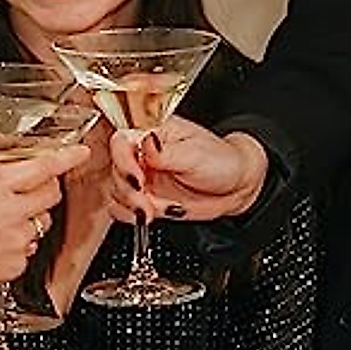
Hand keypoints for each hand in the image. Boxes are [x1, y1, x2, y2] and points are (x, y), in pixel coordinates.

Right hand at [0, 137, 88, 296]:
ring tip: (6, 217)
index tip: (80, 152)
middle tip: (31, 185)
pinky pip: (28, 249)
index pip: (44, 167)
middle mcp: (12, 212)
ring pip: (42, 222)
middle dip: (46, 186)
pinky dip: (19, 243)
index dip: (67, 157)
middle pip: (51, 194)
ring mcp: (17, 241)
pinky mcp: (15, 266)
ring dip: (32, 216)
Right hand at [106, 120, 267, 224]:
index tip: (138, 179)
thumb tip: (146, 143)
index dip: (123, 162)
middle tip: (147, 203)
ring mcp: (142, 177)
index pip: (121, 141)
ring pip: (116, 192)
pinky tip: (148, 215)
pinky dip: (131, 216)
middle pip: (115, 170)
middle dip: (129, 191)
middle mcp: (143, 154)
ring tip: (153, 210)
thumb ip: (166, 152)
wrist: (235, 188)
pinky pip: (122, 209)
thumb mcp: (196, 154)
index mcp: (152, 133)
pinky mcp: (145, 198)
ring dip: (131, 206)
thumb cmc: (222, 161)